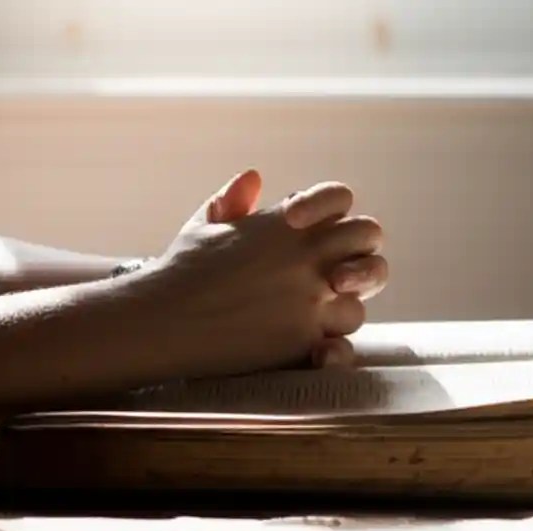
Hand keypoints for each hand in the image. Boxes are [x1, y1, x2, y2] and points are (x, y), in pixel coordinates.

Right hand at [125, 170, 381, 376]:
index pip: (340, 199)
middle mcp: (306, 257)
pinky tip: (319, 350)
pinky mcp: (303, 340)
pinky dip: (335, 350)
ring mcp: (310, 300)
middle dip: (359, 255)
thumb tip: (254, 178)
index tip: (302, 228)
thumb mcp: (205, 227)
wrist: (164, 318)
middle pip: (368, 239)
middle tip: (337, 276)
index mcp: (285, 223)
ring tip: (313, 317)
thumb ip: (232, 202)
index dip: (331, 210)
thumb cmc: (181, 271)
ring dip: (343, 307)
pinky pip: (342, 345)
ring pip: (359, 300)